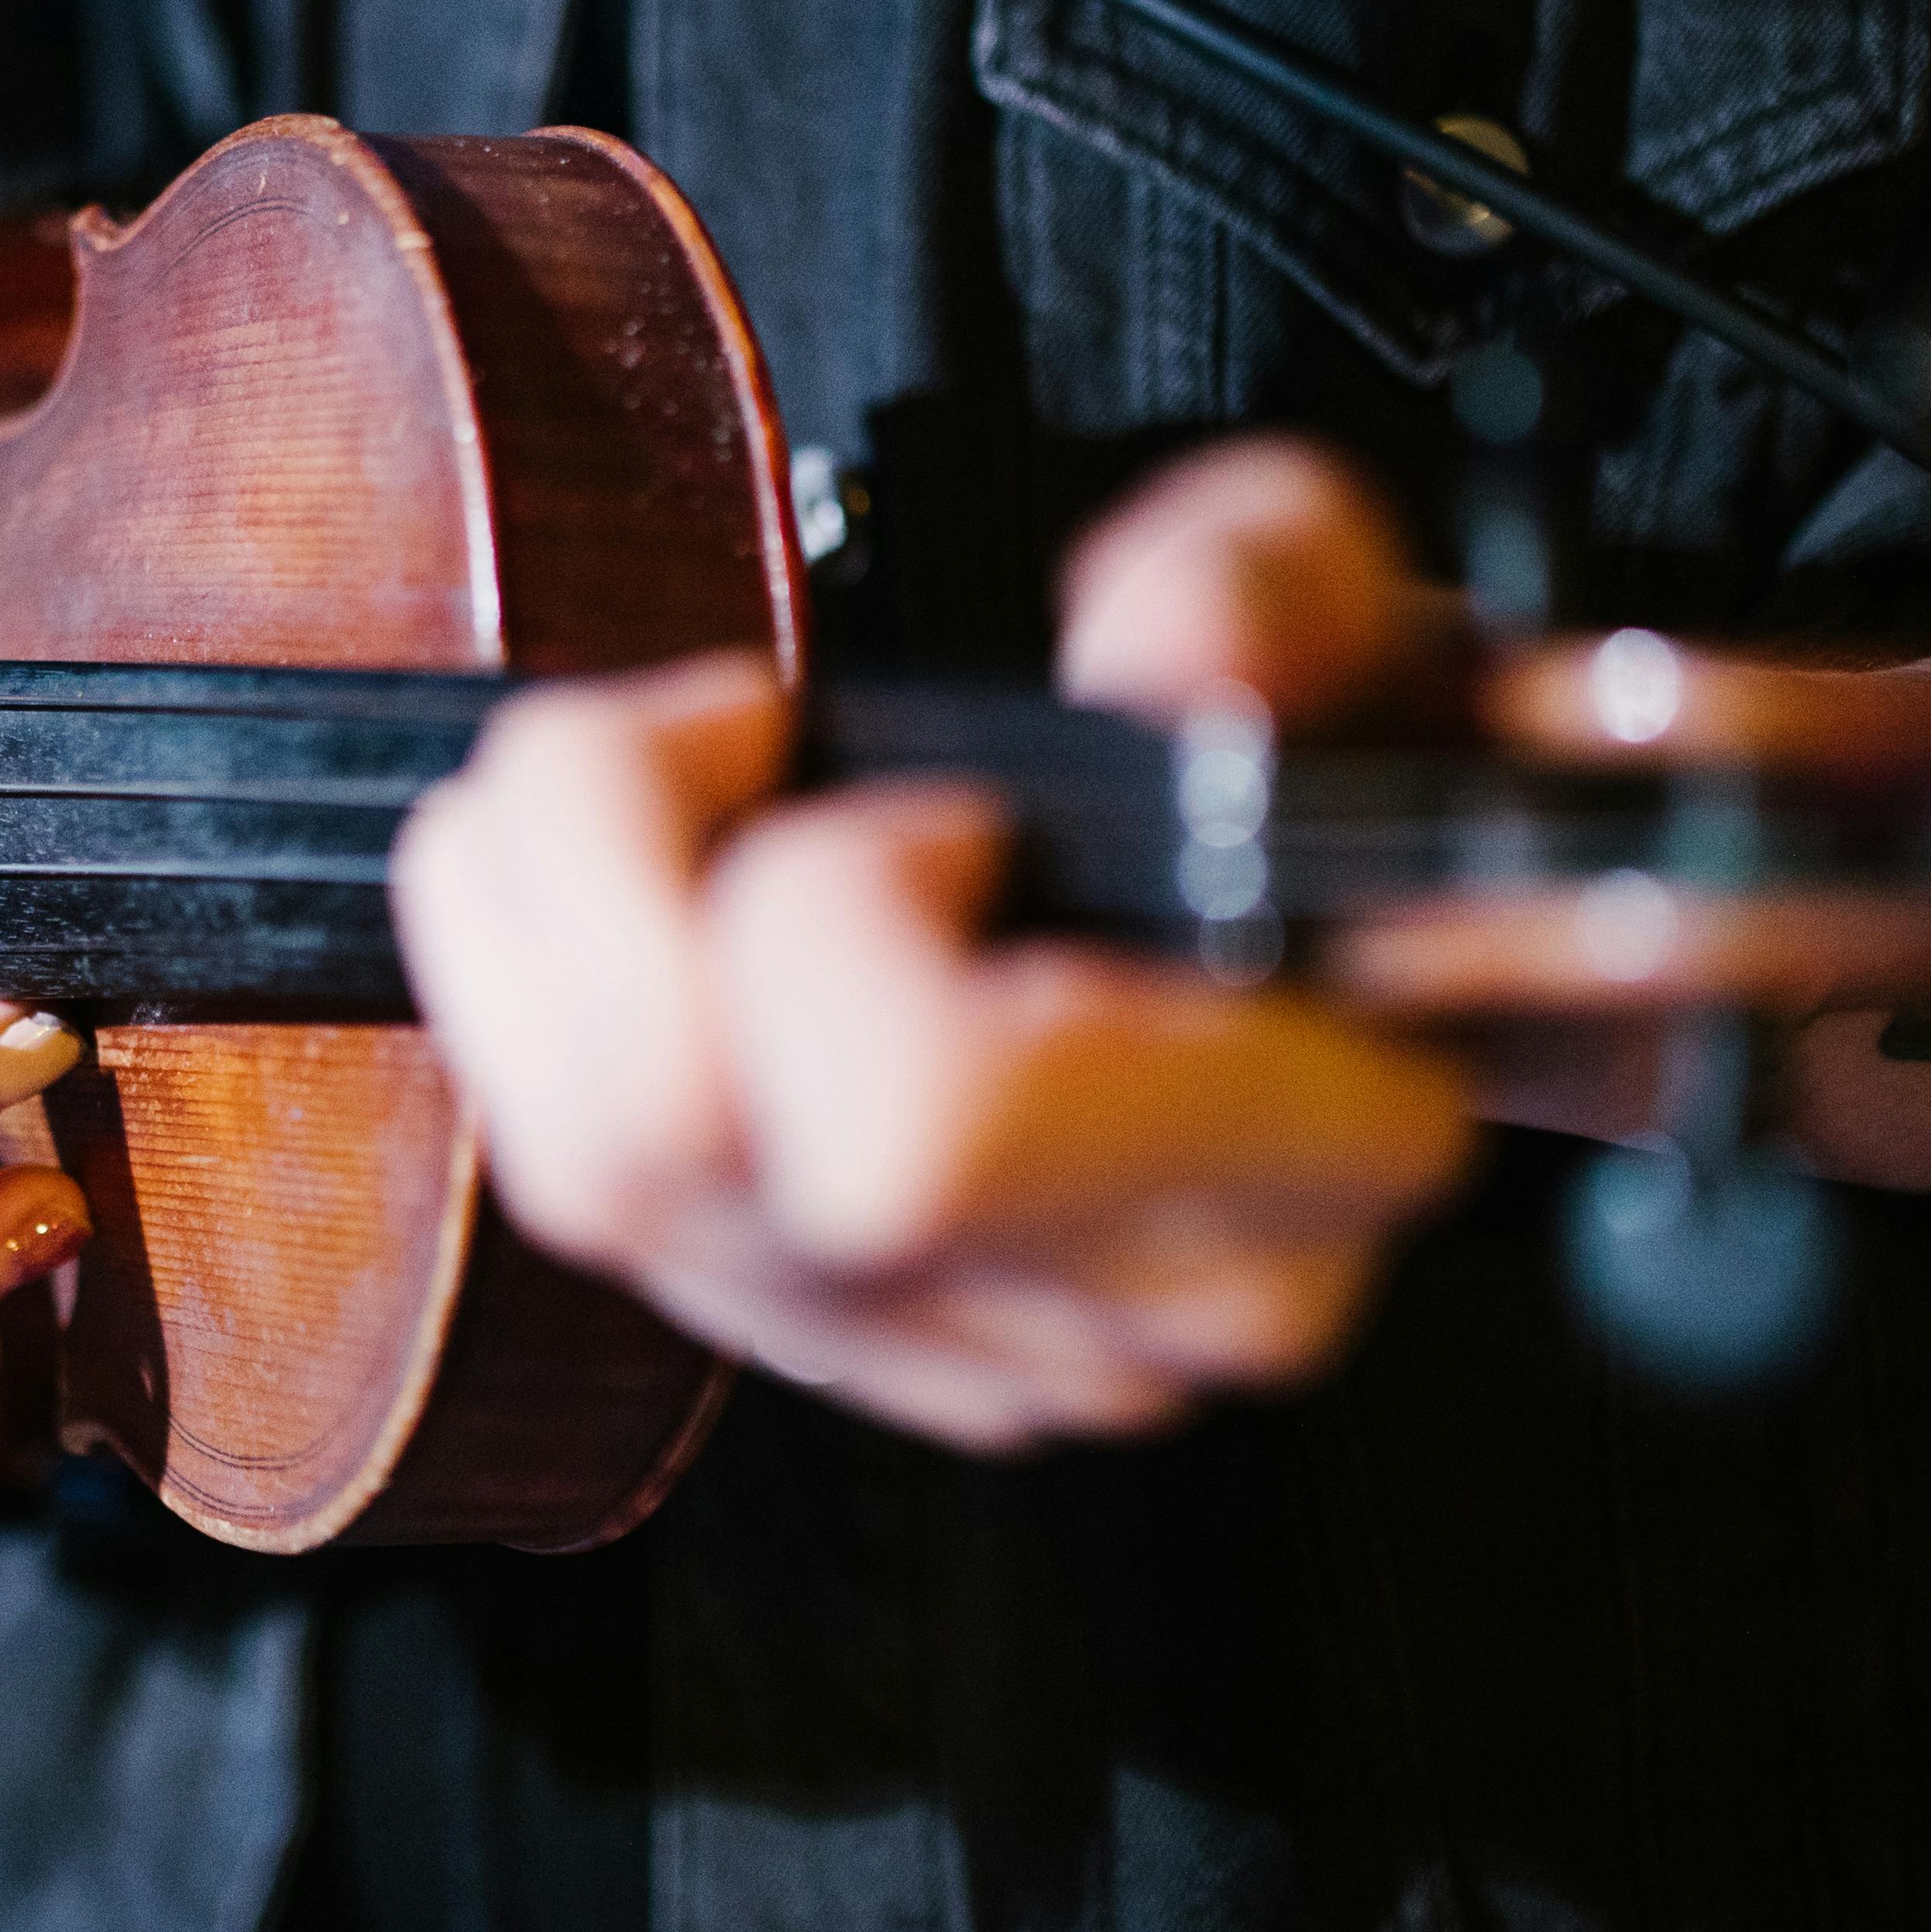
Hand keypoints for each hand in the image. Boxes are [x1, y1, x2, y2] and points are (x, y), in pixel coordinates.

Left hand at [391, 438, 1478, 1452]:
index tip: (958, 805)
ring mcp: (930, 1339)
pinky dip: (538, 952)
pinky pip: (551, 1147)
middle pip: (676, 1139)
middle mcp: (1089, 1302)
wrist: (1392, 962)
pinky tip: (648, 870)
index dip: (856, 906)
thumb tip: (1163, 643)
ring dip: (561, 891)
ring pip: (578, 1157)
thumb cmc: (1356, 800)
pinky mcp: (802, 1321)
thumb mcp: (1375, 618)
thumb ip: (1277, 592)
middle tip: (777, 755)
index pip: (915, 1124)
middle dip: (643, 874)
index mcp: (1285, 1152)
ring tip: (703, 769)